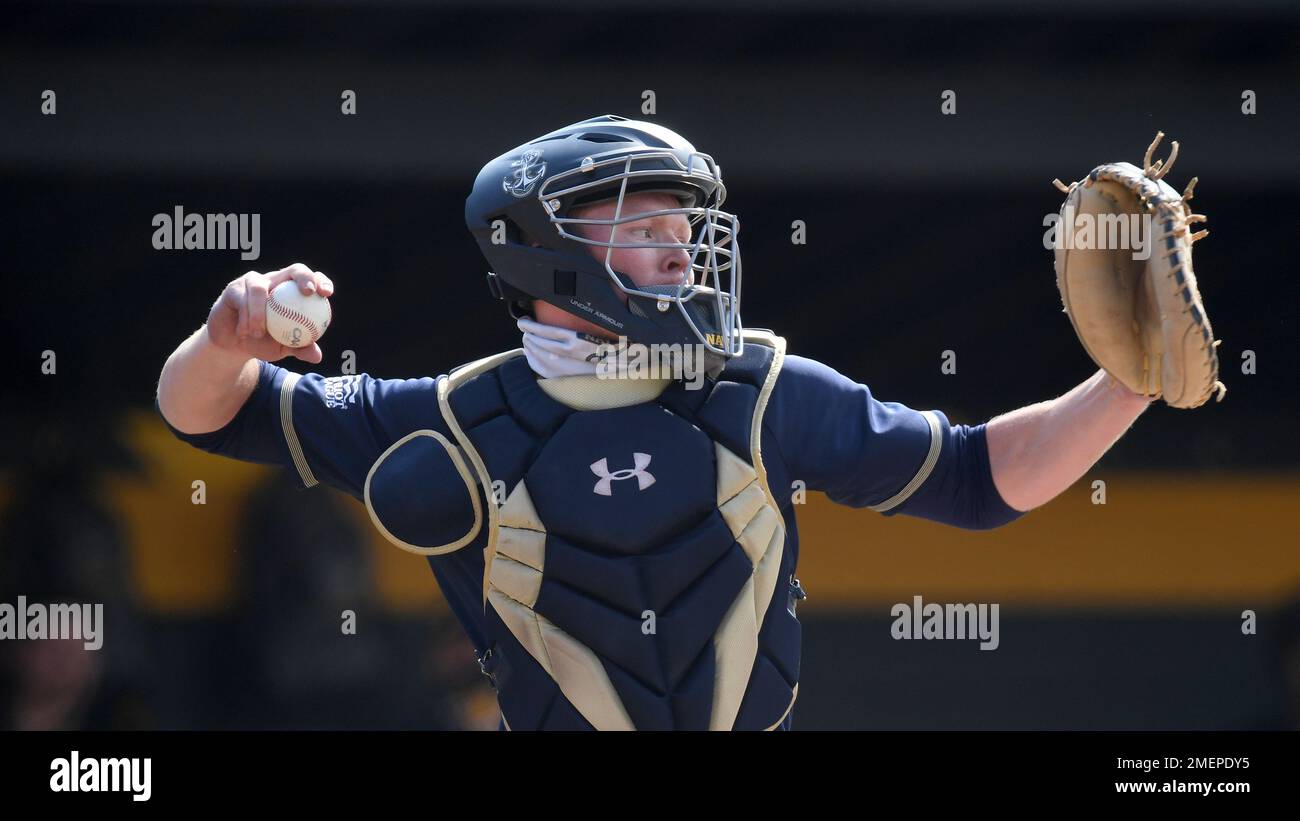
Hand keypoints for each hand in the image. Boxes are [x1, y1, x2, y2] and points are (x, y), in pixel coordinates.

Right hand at [205, 263, 333, 363]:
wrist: (233, 346)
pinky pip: (241, 299)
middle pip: (295, 269)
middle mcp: (276, 281)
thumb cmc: (263, 343)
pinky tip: (245, 332)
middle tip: (308, 292)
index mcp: (292, 293)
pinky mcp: (234, 289)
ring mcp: (254, 282)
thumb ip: (300, 349)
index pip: (312, 280)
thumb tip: (317, 356)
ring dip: (260, 312)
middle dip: (304, 277)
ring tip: (258, 333)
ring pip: (260, 288)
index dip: (321, 281)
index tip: (326, 294)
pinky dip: (245, 318)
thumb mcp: (283, 349)